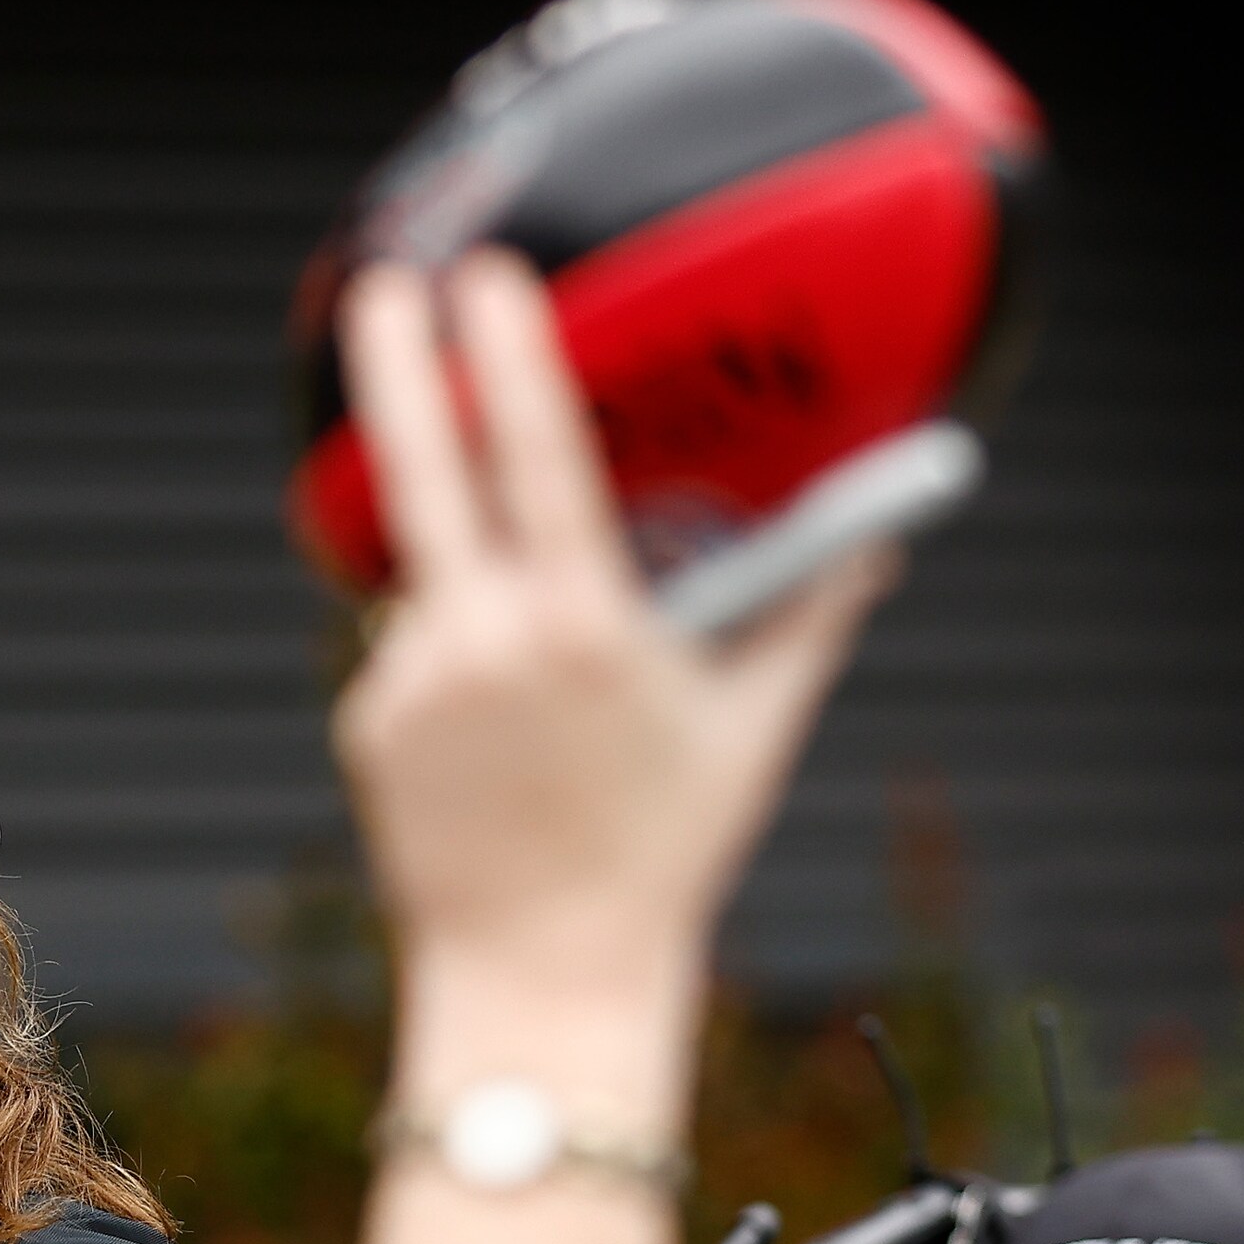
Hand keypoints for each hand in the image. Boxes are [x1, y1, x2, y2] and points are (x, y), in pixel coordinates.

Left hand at [328, 253, 884, 1066]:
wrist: (543, 971)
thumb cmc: (662, 850)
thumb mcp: (752, 725)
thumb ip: (811, 616)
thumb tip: (876, 537)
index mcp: (580, 623)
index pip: (531, 453)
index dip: (505, 352)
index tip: (482, 273)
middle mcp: (483, 639)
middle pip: (422, 468)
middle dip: (398, 367)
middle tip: (383, 288)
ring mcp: (411, 681)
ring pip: (431, 581)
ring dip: (473, 590)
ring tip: (534, 700)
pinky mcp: (368, 722)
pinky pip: (407, 653)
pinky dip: (449, 664)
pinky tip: (494, 744)